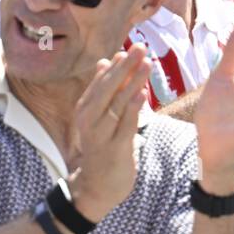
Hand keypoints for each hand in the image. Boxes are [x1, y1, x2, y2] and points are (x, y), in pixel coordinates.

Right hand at [66, 47, 152, 223]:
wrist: (97, 185)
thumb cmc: (101, 146)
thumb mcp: (97, 117)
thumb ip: (102, 90)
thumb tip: (104, 62)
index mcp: (86, 109)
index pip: (101, 82)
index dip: (116, 65)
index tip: (129, 48)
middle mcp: (90, 119)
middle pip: (108, 88)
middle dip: (125, 67)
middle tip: (140, 47)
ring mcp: (101, 134)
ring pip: (118, 104)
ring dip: (133, 82)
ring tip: (147, 63)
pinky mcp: (114, 149)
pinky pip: (125, 125)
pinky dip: (134, 109)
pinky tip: (143, 94)